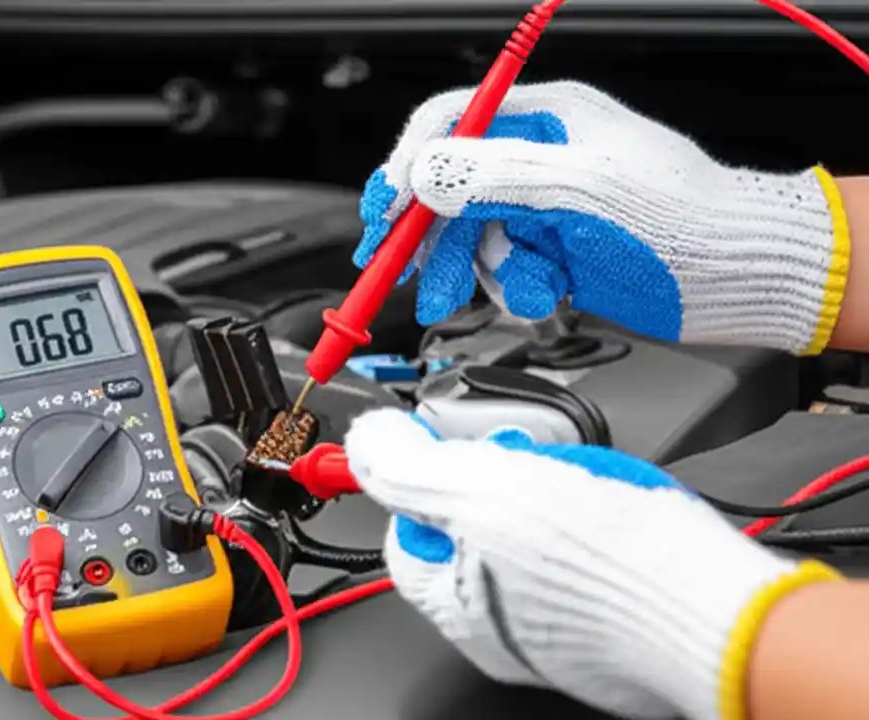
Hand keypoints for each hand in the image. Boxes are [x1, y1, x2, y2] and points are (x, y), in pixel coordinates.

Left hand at [343, 408, 840, 719]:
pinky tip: (622, 510)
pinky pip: (589, 558)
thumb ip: (411, 467)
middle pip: (470, 530)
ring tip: (587, 480)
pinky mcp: (614, 622)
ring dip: (553, 494)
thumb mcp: (482, 491)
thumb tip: (367, 440)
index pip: (403, 533)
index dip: (419, 478)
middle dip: (498, 480)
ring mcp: (560, 630)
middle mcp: (501, 631)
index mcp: (455, 608)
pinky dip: (600, 523)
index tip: (444, 446)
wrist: (727, 617)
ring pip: (533, 538)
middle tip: (531, 460)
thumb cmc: (609, 568)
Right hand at [357, 81, 849, 354]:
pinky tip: (547, 294)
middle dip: (430, 236)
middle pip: (452, 188)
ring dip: (484, 271)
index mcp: (547, 116)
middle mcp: (541, 156)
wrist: (742, 277)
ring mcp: (547, 205)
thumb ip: (492, 176)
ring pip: (475, 236)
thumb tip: (423, 173)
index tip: (386, 211)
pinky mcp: (556, 251)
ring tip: (520, 290)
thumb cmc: (685, 219)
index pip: (451, 123)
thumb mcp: (579, 188)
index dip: (409, 165)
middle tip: (404, 274)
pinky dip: (517, 288)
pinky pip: (505, 268)